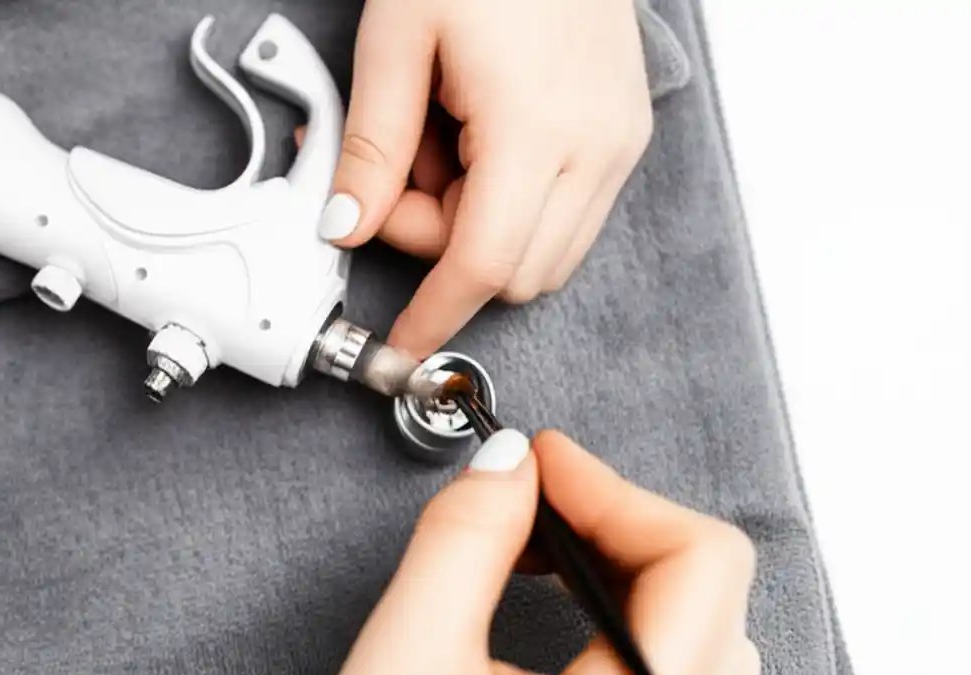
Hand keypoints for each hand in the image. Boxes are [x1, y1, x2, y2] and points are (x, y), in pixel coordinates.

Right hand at [309, 429, 759, 674]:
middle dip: (620, 524)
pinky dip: (627, 622)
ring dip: (628, 570)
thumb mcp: (404, 666)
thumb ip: (460, 545)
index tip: (545, 462)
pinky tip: (563, 611)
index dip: (616, 490)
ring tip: (542, 551)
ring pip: (704, 640)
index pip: (701, 565)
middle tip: (535, 497)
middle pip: (710, 595)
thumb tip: (506, 465)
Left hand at [316, 0, 653, 357]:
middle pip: (515, 270)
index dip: (436, 312)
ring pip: (543, 250)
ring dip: (478, 226)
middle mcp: (596, 147)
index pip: (485, 264)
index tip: (404, 341)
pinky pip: (565, 212)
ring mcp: (618, 142)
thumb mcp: (398, 37)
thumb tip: (347, 225)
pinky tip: (477, 138)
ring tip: (439, 143)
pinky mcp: (622, 133)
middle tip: (396, 176)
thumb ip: (372, 145)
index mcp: (539, 127)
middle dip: (444, 249)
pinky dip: (511, 202)